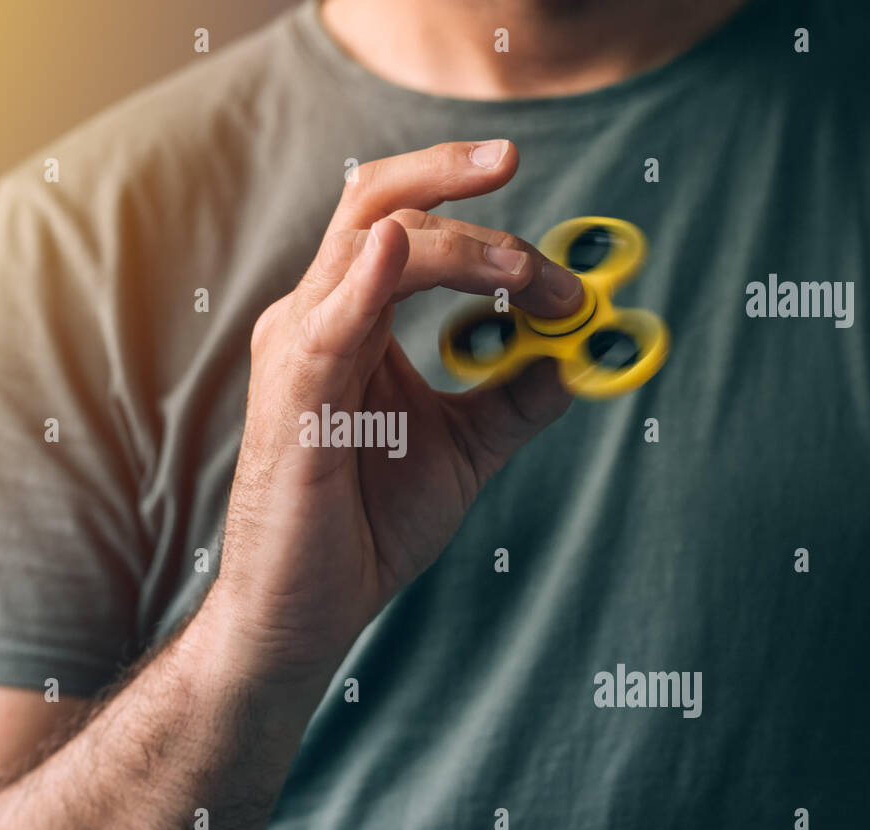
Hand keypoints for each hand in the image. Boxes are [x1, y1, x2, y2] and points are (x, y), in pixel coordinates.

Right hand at [211, 140, 583, 682]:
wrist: (305, 612)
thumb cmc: (363, 528)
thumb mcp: (462, 451)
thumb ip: (511, 400)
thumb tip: (575, 356)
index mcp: (349, 322)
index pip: (411, 229)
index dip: (488, 227)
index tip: (565, 281)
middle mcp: (316, 319)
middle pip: (379, 204)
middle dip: (455, 179)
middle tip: (523, 180)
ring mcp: (297, 352)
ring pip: (369, 244)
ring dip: (457, 244)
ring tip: (524, 273)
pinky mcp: (294, 400)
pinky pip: (328, 322)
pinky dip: (367, 278)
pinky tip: (407, 244)